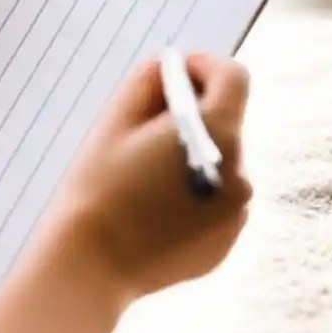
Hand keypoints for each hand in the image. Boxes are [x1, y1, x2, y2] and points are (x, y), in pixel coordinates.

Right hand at [0, 53, 252, 332]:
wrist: (90, 267)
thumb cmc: (97, 188)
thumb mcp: (117, 120)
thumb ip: (151, 79)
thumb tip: (173, 66)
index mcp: (219, 134)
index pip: (233, 77)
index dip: (205, 67)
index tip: (176, 76)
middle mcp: (240, 171)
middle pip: (226, 123)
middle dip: (194, 117)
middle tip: (147, 130)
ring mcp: (237, 211)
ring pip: (221, 164)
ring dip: (193, 158)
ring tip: (145, 177)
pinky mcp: (226, 240)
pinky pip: (217, 202)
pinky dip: (194, 196)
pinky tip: (154, 210)